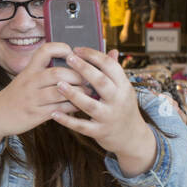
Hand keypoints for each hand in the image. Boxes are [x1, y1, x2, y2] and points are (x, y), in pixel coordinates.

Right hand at [0, 42, 83, 152]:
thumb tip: (69, 65)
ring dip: (78, 92)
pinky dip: (72, 107)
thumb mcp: (24, 79)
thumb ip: (42, 72)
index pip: (45, 51)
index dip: (61, 48)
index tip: (72, 53)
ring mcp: (33, 99)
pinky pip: (59, 109)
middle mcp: (30, 82)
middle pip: (57, 73)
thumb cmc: (16, 96)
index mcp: (29, 70)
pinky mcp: (36, 114)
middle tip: (88, 77)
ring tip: (88, 92)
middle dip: (77, 75)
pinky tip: (79, 105)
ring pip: (60, 92)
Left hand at [52, 47, 157, 175]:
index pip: (111, 66)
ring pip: (90, 104)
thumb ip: (115, 72)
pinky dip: (67, 120)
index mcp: (124, 86)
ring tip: (59, 84)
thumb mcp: (124, 90)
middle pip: (101, 82)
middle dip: (84, 69)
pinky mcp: (100, 132)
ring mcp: (109, 117)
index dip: (94, 56)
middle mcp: (118, 100)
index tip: (77, 49)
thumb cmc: (123, 108)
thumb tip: (112, 50)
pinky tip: (54, 113)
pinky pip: (81, 126)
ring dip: (73, 94)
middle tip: (69, 58)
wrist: (132, 137)